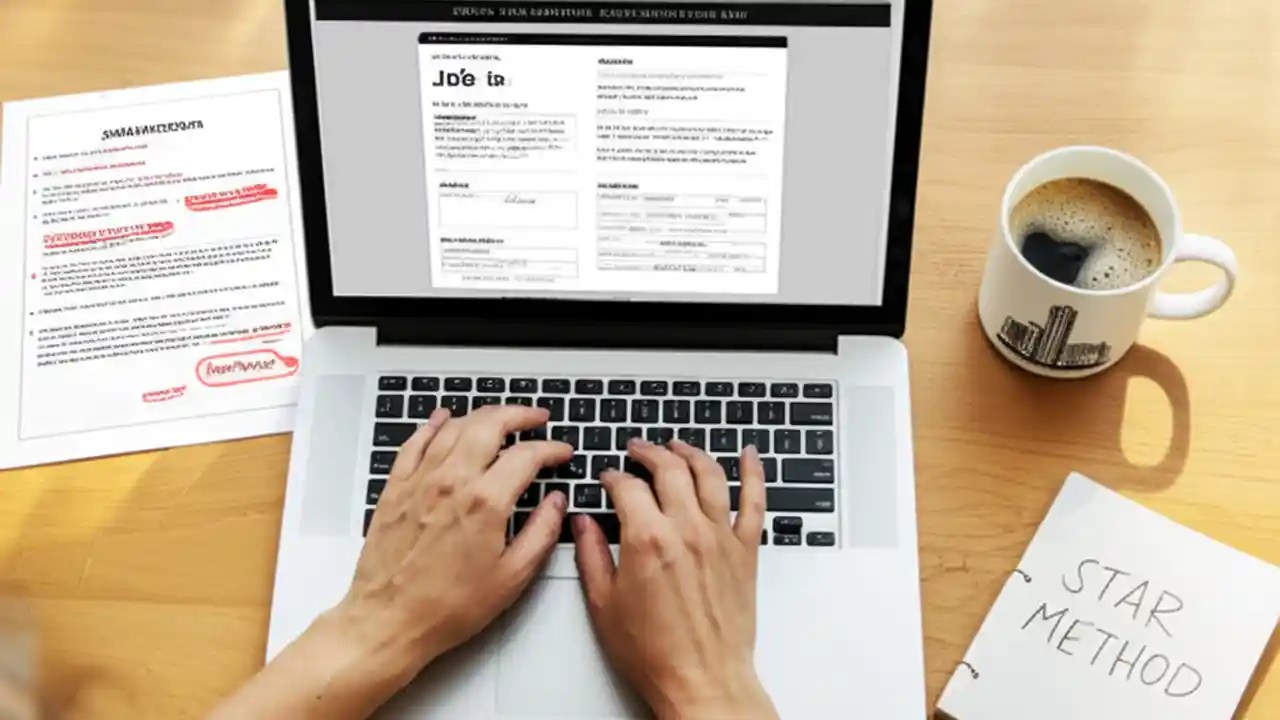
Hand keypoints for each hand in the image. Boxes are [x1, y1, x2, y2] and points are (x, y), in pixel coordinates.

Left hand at [331, 405, 570, 690]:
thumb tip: (556, 504)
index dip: (550, 449)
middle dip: (519, 415)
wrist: (388, 620)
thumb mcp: (511, 577)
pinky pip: (416, 441)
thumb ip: (541, 533)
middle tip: (535, 418)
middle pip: (490, 424)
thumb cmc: (446, 607)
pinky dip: (433, 425)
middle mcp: (452, 481)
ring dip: (482, 416)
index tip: (561, 452)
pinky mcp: (396, 487)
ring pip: (454, 426)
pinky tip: (443, 419)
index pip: (526, 455)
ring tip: (500, 417)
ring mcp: (420, 480)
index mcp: (485, 502)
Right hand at [572, 438, 777, 719]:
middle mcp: (686, 530)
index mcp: (647, 540)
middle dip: (648, 452)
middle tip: (638, 450)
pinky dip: (754, 473)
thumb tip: (582, 523)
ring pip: (709, 475)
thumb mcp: (604, 604)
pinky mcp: (745, 551)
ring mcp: (720, 537)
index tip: (608, 477)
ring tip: (678, 446)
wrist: (701, 680)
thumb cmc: (654, 653)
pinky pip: (754, 501)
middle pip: (669, 468)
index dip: (613, 476)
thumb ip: (591, 555)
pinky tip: (749, 455)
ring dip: (691, 452)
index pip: (627, 486)